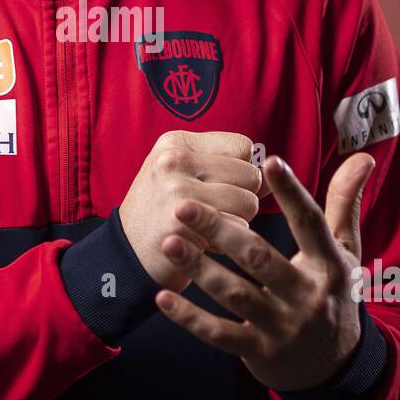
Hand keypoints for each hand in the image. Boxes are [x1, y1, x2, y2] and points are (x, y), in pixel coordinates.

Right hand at [117, 130, 268, 292]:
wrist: (124, 257)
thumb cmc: (163, 215)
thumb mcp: (183, 178)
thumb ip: (227, 170)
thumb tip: (275, 172)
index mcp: (176, 142)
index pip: (244, 146)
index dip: (242, 171)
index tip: (220, 188)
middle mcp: (174, 159)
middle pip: (251, 174)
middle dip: (243, 199)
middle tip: (214, 213)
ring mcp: (176, 189)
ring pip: (249, 202)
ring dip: (238, 222)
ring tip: (208, 227)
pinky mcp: (183, 222)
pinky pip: (236, 228)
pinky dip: (228, 243)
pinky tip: (204, 244)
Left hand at [153, 153, 375, 392]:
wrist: (336, 369)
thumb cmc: (334, 294)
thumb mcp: (347, 253)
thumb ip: (346, 204)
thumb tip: (363, 157)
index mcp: (330, 266)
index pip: (311, 224)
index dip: (293, 194)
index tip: (269, 163)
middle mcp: (308, 297)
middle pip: (260, 258)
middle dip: (220, 230)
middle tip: (184, 205)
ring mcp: (283, 327)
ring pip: (236, 294)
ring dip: (200, 268)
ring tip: (168, 242)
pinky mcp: (260, 351)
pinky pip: (219, 334)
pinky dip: (190, 318)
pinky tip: (163, 297)